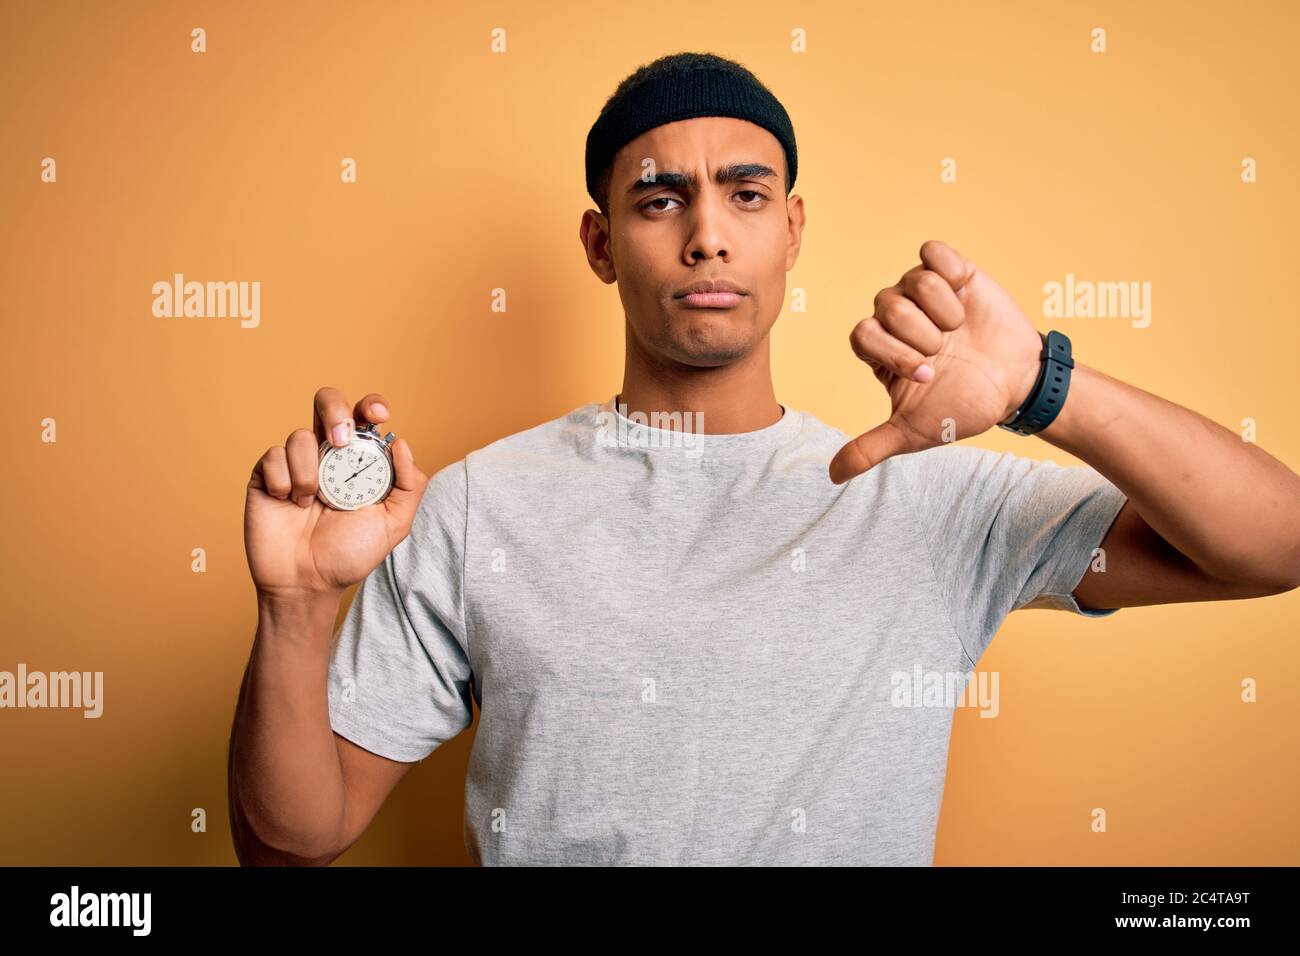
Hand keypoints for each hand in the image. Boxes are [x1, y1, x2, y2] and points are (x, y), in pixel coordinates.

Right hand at [244, 387, 428, 601]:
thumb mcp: (394, 524)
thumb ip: (409, 485)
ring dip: (310, 472)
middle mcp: (327, 454)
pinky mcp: (267, 474)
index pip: (364, 416)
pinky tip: (288, 505)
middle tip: (340, 440)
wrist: (307, 582)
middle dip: (334, 410)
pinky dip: (285, 483)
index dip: (371, 405)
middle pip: (326, 402)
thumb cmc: (349, 554)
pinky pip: (273, 456)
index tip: (378, 414)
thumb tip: (400, 442)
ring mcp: (295, 462)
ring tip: (311, 504)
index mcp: (359, 459)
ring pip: (300, 435)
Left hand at [828, 240, 1044, 483]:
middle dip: (920, 335)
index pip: (862, 334)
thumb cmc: (962, 407)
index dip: (893, 353)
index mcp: (880, 348)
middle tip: (945, 353)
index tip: (926, 374)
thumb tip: (832, 476)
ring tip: (960, 330)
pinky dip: (948, 274)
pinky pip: (933, 252)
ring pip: (911, 280)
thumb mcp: (913, 432)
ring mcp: (924, 293)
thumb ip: (870, 447)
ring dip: (940, 310)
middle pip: (886, 305)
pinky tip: (964, 298)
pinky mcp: (954, 272)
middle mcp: (896, 316)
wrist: (1015, 387)